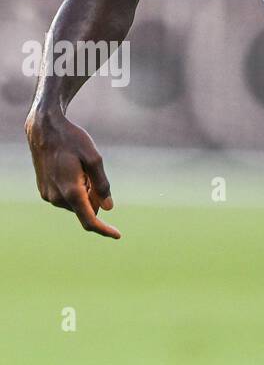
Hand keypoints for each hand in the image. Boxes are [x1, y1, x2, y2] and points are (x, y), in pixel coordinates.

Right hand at [25, 111, 120, 237]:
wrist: (45, 129)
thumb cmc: (71, 140)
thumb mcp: (94, 158)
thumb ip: (102, 185)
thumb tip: (108, 208)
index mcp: (71, 191)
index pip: (89, 220)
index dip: (104, 229)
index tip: (118, 235)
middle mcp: (57, 197)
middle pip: (86, 209)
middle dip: (94, 197)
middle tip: (90, 173)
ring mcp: (49, 195)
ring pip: (76, 203)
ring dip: (84, 192)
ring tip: (77, 168)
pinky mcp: (44, 191)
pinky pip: (66, 198)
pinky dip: (74, 189)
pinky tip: (69, 170)